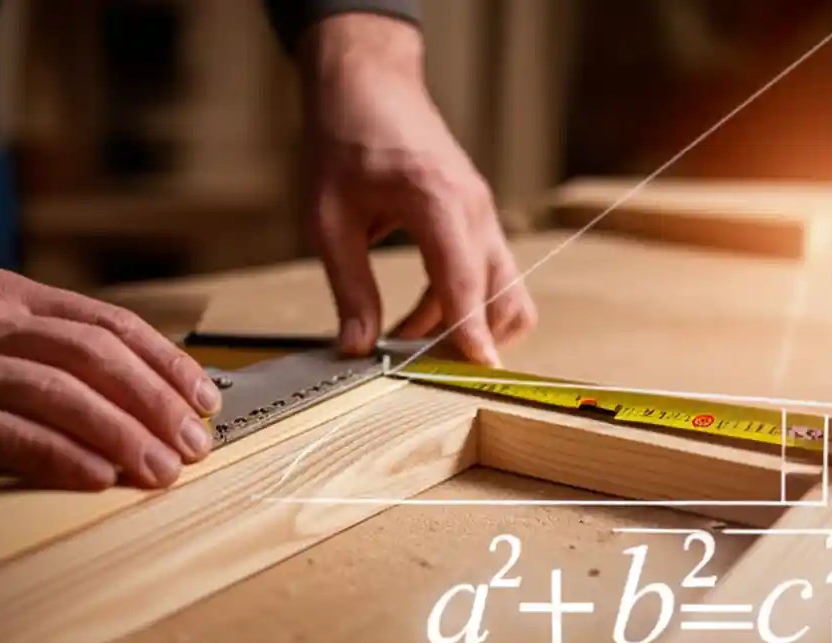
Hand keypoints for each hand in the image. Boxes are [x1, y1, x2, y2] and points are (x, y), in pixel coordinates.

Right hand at [0, 260, 221, 489]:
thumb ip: (31, 324)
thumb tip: (107, 360)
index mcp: (9, 294)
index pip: (108, 323)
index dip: (164, 361)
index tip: (203, 395)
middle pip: (95, 357)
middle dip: (155, 401)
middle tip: (195, 442)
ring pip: (55, 393)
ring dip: (119, 433)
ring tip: (159, 468)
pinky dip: (51, 453)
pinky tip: (91, 476)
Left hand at [298, 13, 536, 365]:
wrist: (370, 83)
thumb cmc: (344, 138)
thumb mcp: (328, 218)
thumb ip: (349, 285)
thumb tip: (358, 345)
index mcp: (435, 199)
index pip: (463, 278)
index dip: (471, 328)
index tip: (480, 367)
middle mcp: (473, 208)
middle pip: (503, 294)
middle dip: (474, 339)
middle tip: (424, 370)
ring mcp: (481, 212)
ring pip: (502, 289)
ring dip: (466, 324)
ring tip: (409, 345)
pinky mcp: (476, 217)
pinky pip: (484, 273)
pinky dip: (460, 303)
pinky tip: (414, 319)